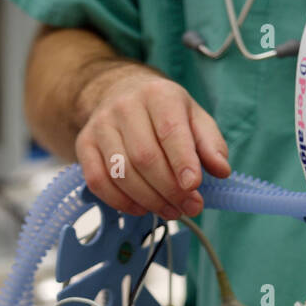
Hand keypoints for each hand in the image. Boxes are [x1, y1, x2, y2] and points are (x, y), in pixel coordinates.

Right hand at [75, 65, 230, 218]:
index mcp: (158, 95)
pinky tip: (141, 208)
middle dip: (169, 190)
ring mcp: (101, 126)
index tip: (194, 187)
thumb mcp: (195, 118)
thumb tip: (221, 170)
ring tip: (171, 211)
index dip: (182, 162)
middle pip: (144, 158)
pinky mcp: (84, 144)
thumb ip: (211, 144)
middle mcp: (125, 107)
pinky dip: (121, 202)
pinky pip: (98, 181)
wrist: (121, 94)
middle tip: (189, 207)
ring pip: (121, 173)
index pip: (169, 131)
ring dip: (149, 200)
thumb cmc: (164, 112)